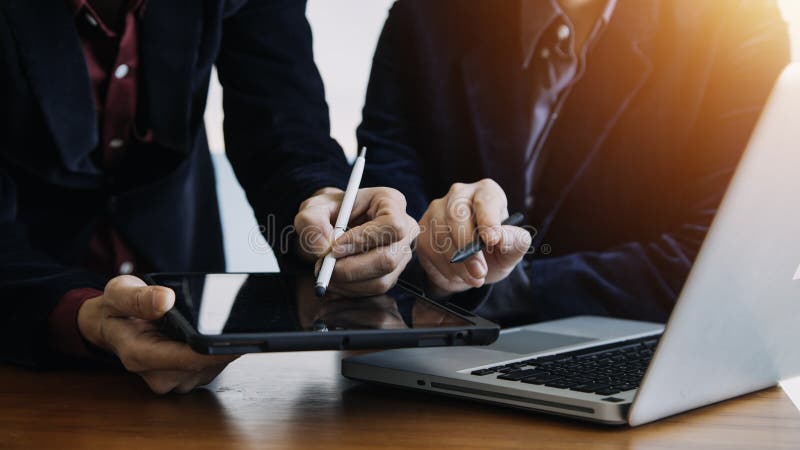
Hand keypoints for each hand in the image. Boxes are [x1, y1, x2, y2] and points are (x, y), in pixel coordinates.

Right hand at [77, 275, 236, 393]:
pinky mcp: (189, 378)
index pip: (187, 359)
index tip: (238, 338)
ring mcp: (175, 380)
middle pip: (205, 364)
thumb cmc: (117, 309)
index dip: (215, 350)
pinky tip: (213, 331)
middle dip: (219, 342)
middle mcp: (159, 376)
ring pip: (213, 366)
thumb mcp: (119, 293)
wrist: (112, 326)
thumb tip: (165, 299)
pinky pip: (213, 365)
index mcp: (140, 356)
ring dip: (220, 346)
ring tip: (214, 321)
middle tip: (229, 317)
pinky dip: (218, 349)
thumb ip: (138, 297)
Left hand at [294, 187, 418, 295]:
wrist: (332, 225)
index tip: (334, 248)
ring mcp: (402, 254)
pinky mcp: (393, 274)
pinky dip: (350, 289)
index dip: (363, 240)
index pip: (391, 225)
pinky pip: (375, 290)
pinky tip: (334, 278)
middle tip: (324, 267)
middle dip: (352, 268)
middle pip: (389, 259)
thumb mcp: (313, 208)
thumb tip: (325, 249)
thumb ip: (312, 221)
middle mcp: (405, 228)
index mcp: (391, 201)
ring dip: (347, 282)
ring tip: (324, 271)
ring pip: (381, 280)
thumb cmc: (328, 211)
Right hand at [416, 179, 530, 297]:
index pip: (485, 200)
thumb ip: (515, 241)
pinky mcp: (422, 228)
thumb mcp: (512, 250)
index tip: (492, 240)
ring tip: (473, 278)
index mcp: (486, 192)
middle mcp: (459, 193)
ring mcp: (437, 209)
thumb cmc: (495, 252)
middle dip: (469, 248)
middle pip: (457, 215)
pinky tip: (457, 274)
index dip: (488, 220)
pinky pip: (429, 249)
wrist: (469, 267)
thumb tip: (501, 237)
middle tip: (480, 272)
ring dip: (458, 264)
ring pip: (441, 235)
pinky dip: (445, 268)